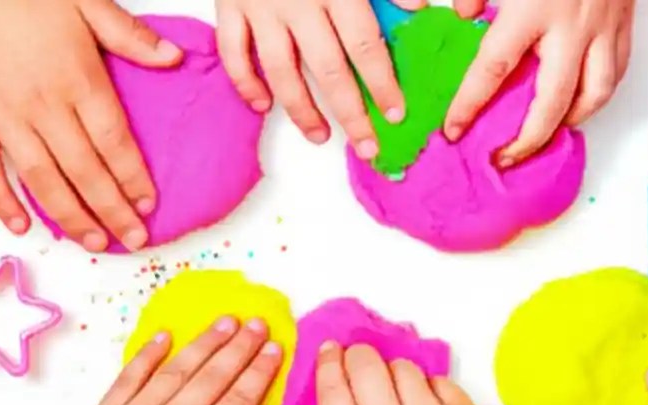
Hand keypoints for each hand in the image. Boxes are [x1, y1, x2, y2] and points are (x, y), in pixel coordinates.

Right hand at [0, 0, 181, 251]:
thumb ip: (128, 35)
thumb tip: (173, 58)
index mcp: (78, 79)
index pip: (115, 143)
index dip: (134, 178)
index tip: (149, 204)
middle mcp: (43, 106)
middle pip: (85, 172)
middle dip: (113, 211)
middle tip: (134, 239)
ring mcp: (3, 117)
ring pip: (42, 181)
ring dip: (70, 218)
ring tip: (94, 243)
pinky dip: (3, 201)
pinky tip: (22, 227)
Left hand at [42, 317, 286, 404]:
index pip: (238, 402)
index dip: (260, 373)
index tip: (276, 349)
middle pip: (211, 377)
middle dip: (239, 347)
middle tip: (258, 323)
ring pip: (175, 370)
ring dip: (203, 342)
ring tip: (224, 321)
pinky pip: (130, 377)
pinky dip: (148, 354)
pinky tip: (163, 336)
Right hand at [215, 0, 420, 158]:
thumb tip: (418, 10)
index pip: (364, 46)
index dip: (382, 84)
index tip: (395, 114)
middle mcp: (297, 3)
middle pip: (328, 70)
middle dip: (350, 113)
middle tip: (367, 147)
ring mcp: (259, 7)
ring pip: (280, 71)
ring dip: (301, 110)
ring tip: (320, 136)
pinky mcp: (229, 6)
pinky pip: (234, 53)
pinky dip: (246, 83)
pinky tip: (264, 106)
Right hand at [280, 343, 507, 404]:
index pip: (333, 391)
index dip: (328, 364)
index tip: (328, 351)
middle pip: (366, 366)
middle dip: (358, 357)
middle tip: (358, 362)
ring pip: (403, 368)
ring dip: (393, 371)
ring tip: (394, 392)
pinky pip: (437, 379)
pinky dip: (427, 386)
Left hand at [444, 0, 635, 166]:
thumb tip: (460, 15)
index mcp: (532, 8)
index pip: (494, 69)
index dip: (470, 105)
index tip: (453, 130)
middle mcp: (571, 26)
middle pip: (549, 103)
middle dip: (525, 140)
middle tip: (502, 159)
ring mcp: (604, 27)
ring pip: (593, 96)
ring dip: (568, 123)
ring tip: (545, 136)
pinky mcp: (626, 22)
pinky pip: (616, 73)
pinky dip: (598, 97)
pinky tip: (579, 104)